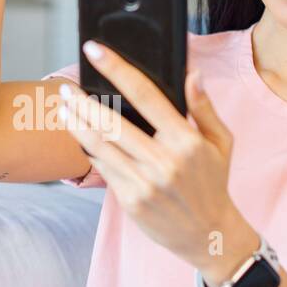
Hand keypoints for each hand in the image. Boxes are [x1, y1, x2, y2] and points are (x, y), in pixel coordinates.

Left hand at [56, 40, 258, 281]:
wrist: (208, 235)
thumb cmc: (213, 183)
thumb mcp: (221, 143)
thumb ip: (203, 107)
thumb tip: (192, 74)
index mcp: (186, 140)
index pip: (146, 95)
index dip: (117, 69)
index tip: (95, 51)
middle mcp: (164, 161)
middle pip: (112, 122)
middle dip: (84, 101)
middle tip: (68, 87)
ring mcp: (145, 183)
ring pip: (100, 146)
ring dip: (77, 124)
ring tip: (64, 108)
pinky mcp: (131, 200)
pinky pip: (103, 169)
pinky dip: (88, 150)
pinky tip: (79, 136)